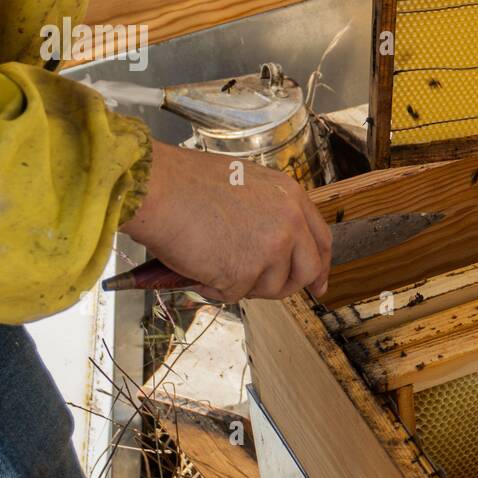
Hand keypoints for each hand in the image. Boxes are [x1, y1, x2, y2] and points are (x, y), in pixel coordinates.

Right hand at [121, 142, 330, 301]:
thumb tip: (276, 247)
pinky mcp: (246, 271)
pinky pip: (235, 294)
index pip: (320, 240)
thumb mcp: (247, 186)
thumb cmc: (186, 184)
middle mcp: (289, 222)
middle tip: (264, 288)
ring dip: (244, 284)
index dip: (319, 266)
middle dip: (287, 285)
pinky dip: (215, 287)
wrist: (157, 188)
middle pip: (306, 270)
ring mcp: (271, 248)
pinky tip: (199, 264)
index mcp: (291, 197)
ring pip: (270, 287)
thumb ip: (271, 214)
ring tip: (214, 259)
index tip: (317, 284)